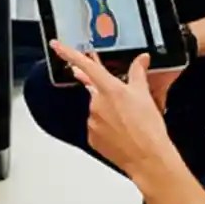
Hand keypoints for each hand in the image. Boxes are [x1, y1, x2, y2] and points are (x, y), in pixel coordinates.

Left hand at [50, 40, 176, 177]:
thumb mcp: (145, 95)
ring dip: (108, 110)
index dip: (68, 53)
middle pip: (95, 89)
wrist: (147, 158)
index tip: (56, 45)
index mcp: (110, 89)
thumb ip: (138, 72)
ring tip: (128, 120)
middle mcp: (97, 103)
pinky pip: (96, 126)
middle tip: (122, 100)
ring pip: (96, 108)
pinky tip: (121, 131)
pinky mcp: (91, 136)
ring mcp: (92, 121)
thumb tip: (141, 59)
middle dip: (106, 92)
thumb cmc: (148, 129)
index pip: (85, 65)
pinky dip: (106, 126)